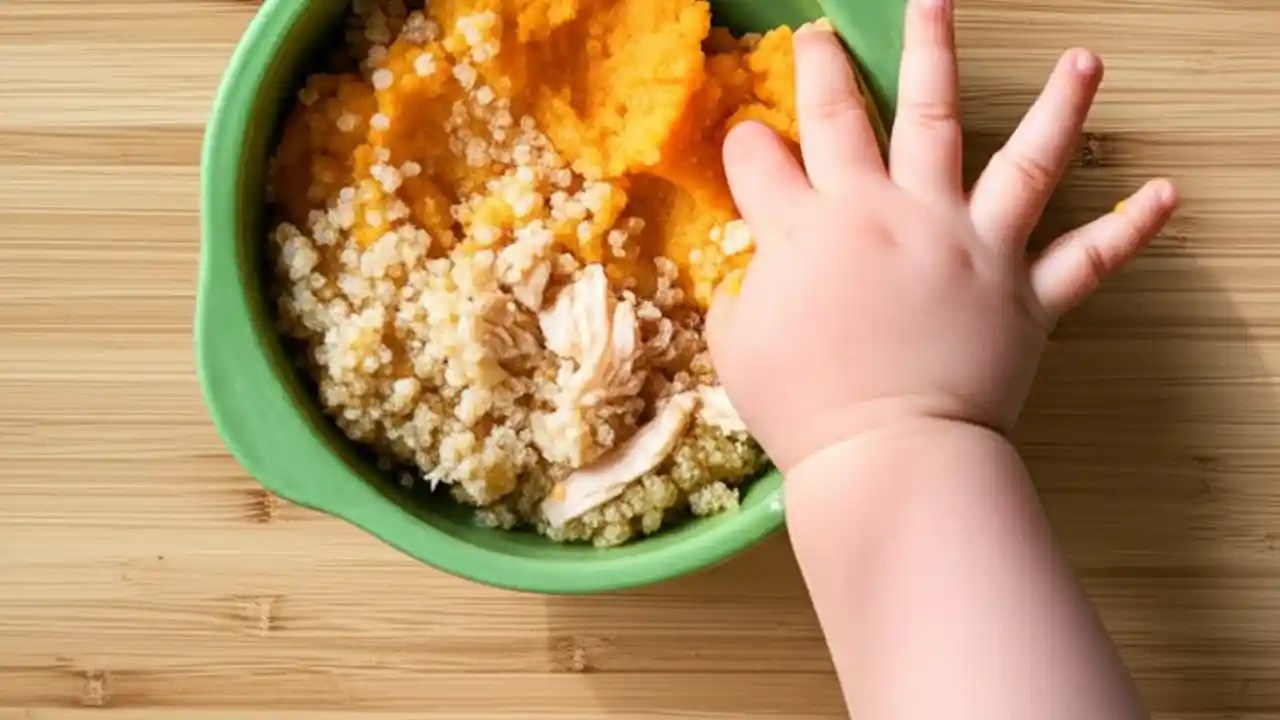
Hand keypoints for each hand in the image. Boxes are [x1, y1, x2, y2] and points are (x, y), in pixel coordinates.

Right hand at [709, 0, 1178, 471]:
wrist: (888, 457)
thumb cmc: (803, 408)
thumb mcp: (740, 348)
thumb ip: (740, 297)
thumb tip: (748, 279)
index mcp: (810, 228)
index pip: (764, 161)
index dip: (747, 144)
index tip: (747, 138)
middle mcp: (889, 213)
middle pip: (860, 116)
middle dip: (834, 65)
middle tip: (828, 28)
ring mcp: (964, 242)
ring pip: (1012, 155)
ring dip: (1049, 101)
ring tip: (1081, 57)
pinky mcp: (1022, 290)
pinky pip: (1086, 255)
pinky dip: (1128, 227)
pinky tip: (1163, 192)